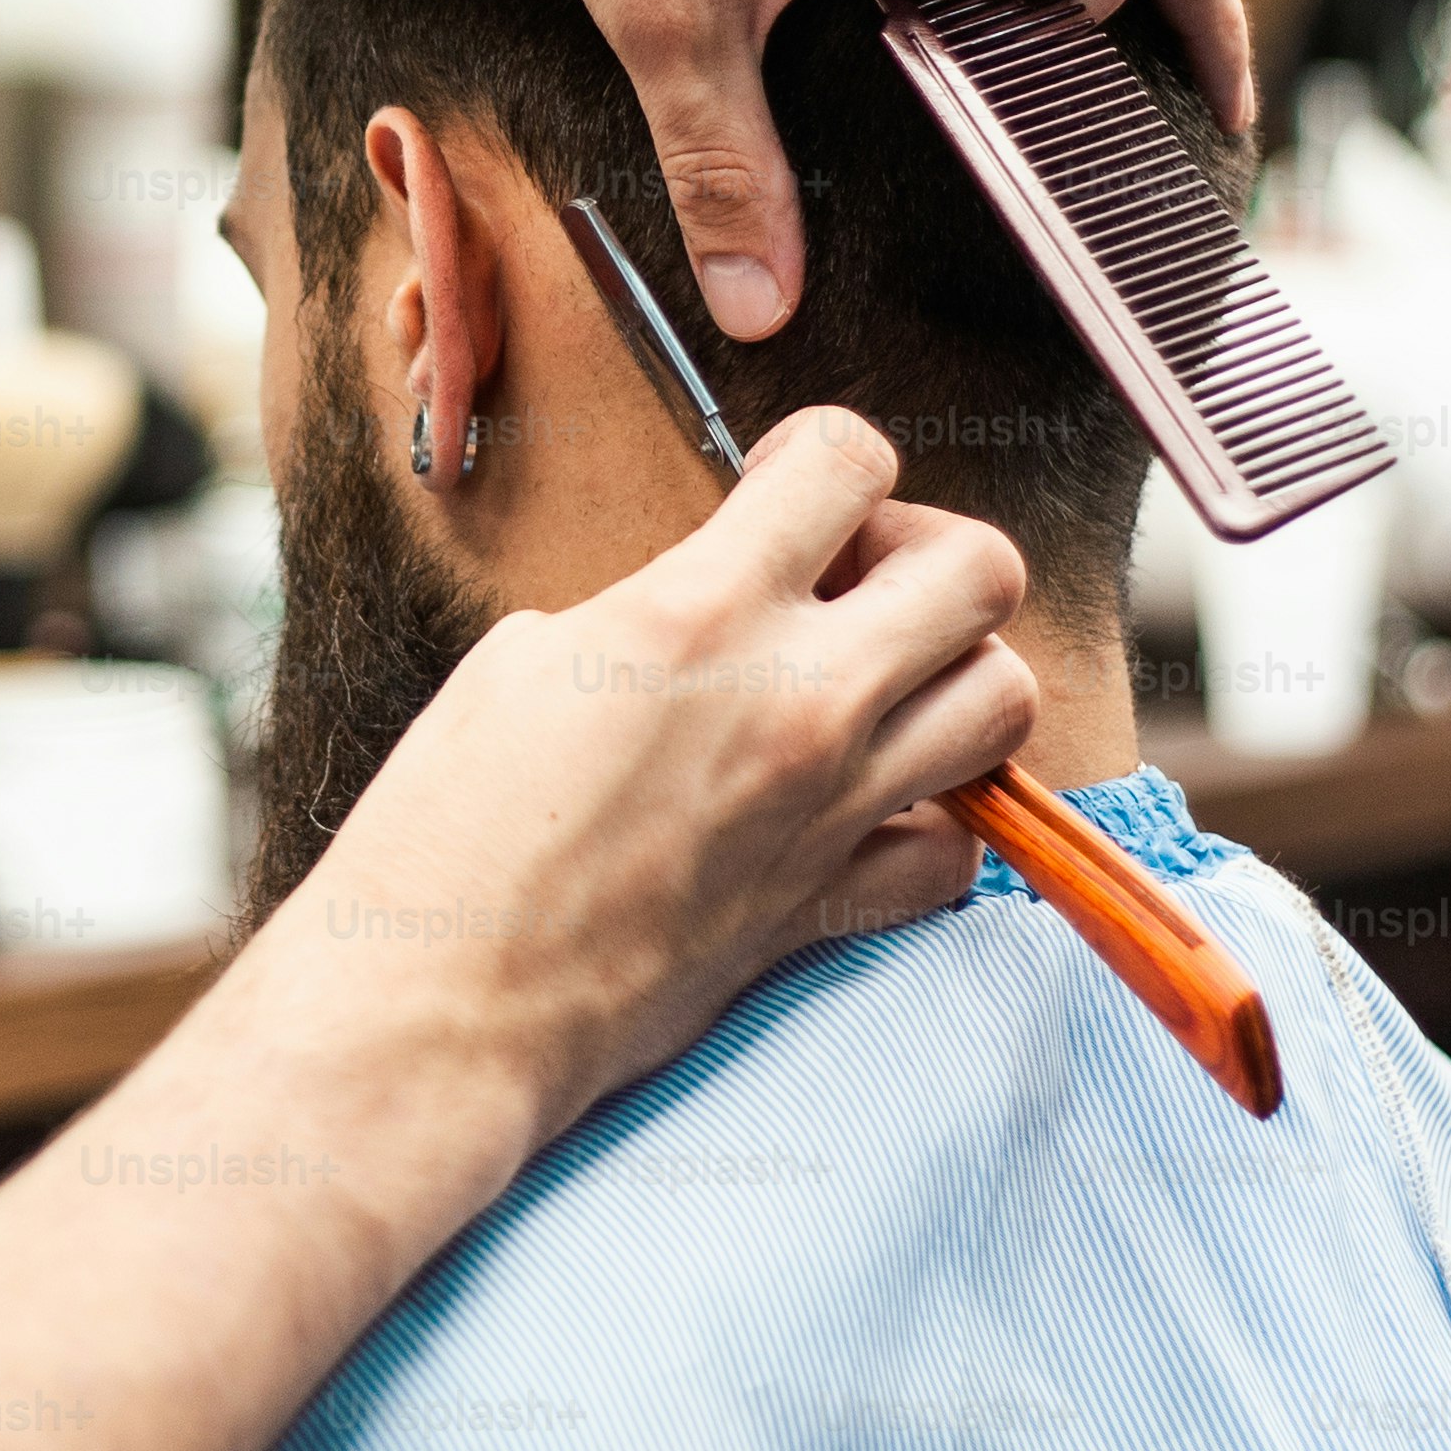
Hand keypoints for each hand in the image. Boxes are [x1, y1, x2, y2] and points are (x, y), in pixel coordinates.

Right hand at [273, 408, 1031, 1138]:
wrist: (446, 999)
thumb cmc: (448, 832)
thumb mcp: (525, 658)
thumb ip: (650, 612)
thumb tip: (703, 613)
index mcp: (701, 612)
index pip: (849, 460)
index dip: (824, 451)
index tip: (790, 482)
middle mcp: (797, 701)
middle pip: (979, 570)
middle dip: (925, 548)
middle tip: (851, 577)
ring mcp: (830, 809)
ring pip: (1004, 700)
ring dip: (956, 672)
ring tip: (877, 682)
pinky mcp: (828, 907)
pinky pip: (955, 852)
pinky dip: (932, 823)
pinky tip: (863, 807)